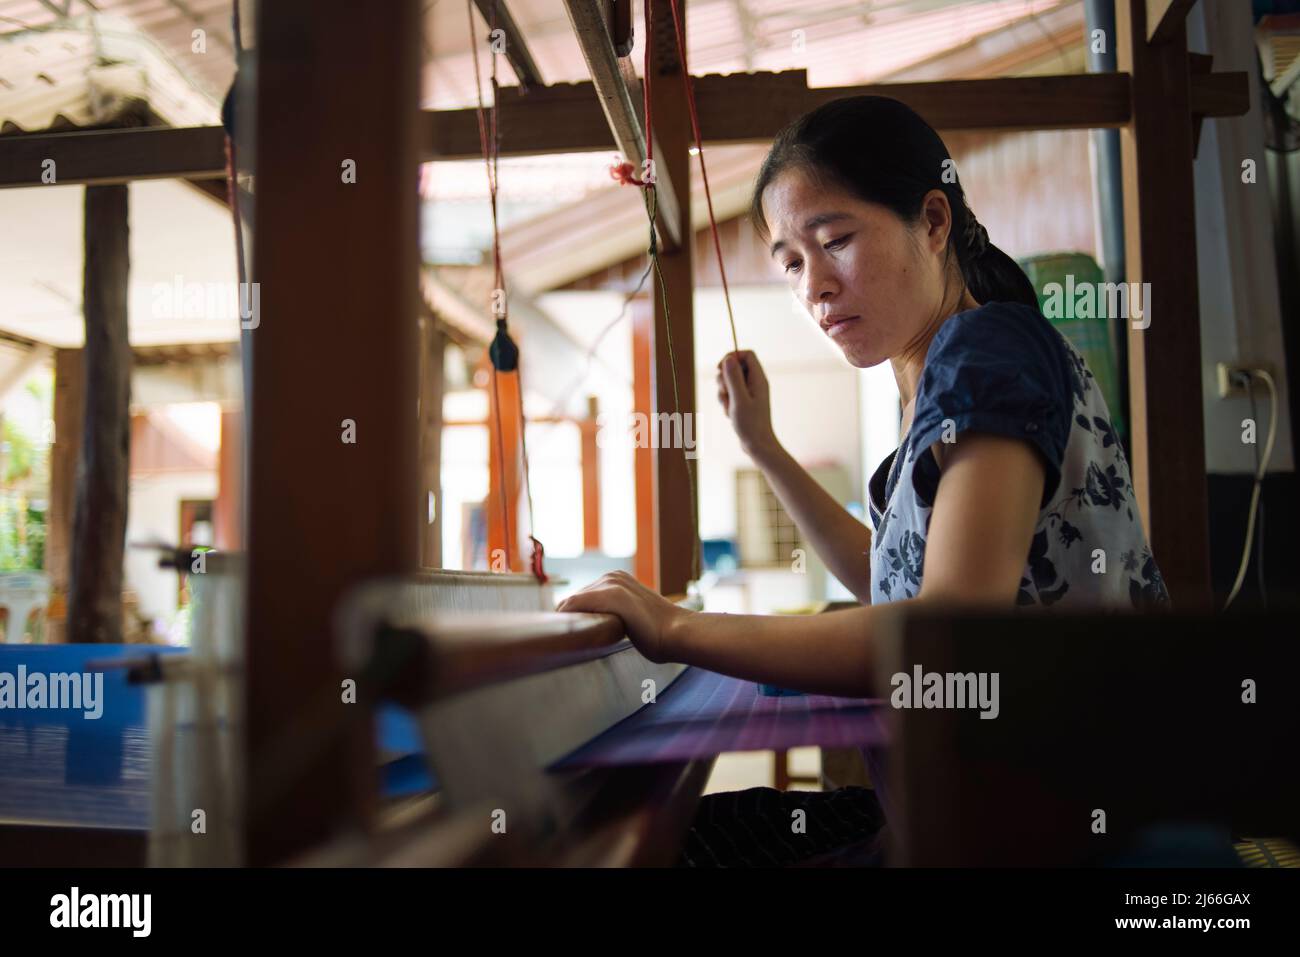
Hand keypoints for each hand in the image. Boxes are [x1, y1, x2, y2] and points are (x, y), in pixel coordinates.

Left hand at [555, 571, 688, 663]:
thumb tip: (594, 629)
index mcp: (618, 579)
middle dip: (567, 620)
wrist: (678, 633)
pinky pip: (572, 606)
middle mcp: (611, 576)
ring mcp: (610, 583)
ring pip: (571, 603)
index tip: (564, 636)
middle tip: (563, 642)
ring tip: (563, 642)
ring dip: (566, 621)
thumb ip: (615, 616)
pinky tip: (561, 635)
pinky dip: (564, 619)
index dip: (571, 617)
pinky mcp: (609, 595)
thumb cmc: (659, 633)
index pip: (581, 598)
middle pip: (574, 600)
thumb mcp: (633, 616)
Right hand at [716, 350, 777, 460]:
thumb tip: (728, 359)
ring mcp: (749, 392)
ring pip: (729, 381)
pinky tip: (730, 414)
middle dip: (724, 378)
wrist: (758, 445)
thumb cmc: (751, 424)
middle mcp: (755, 383)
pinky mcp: (744, 401)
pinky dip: (726, 401)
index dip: (732, 357)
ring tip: (729, 408)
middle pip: (735, 366)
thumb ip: (734, 378)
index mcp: (758, 379)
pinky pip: (729, 393)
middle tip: (726, 393)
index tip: (720, 369)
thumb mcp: (739, 400)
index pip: (747, 354)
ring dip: (723, 393)